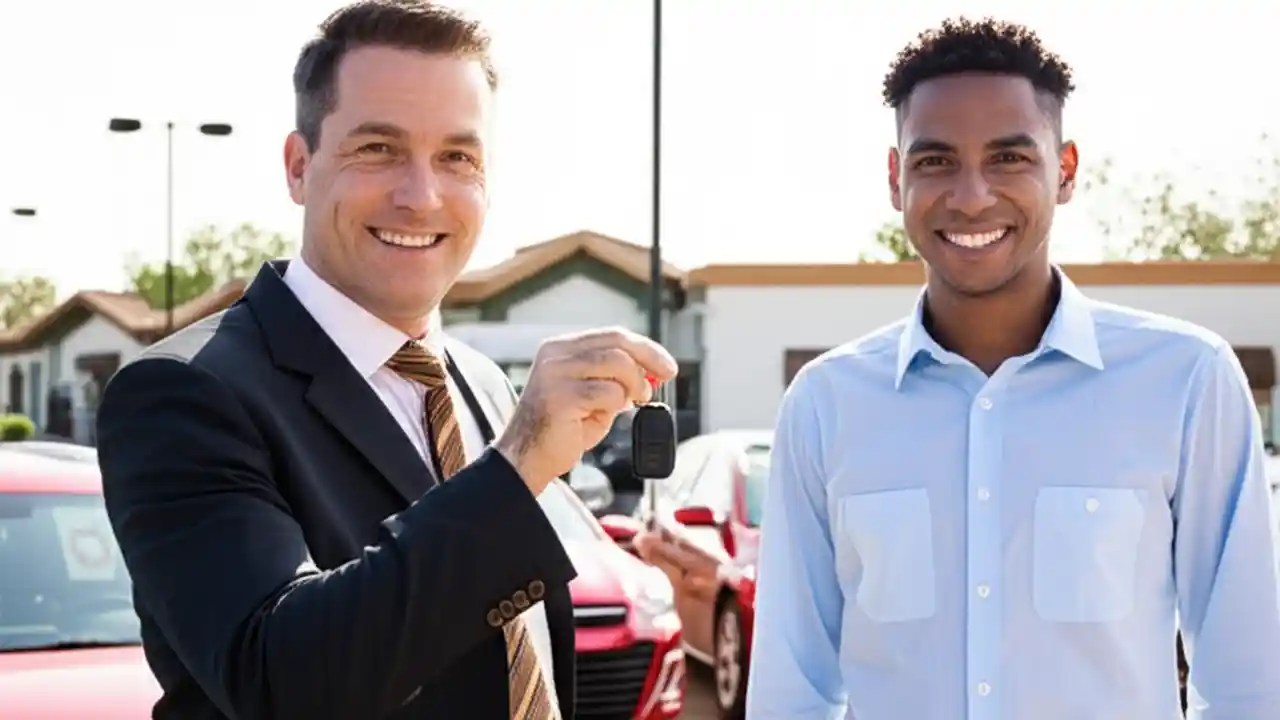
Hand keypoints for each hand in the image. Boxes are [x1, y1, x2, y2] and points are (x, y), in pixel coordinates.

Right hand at [495, 327, 676, 493]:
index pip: (612, 335)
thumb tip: (651, 372)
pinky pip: (609, 393)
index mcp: (560, 348)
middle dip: (649, 359)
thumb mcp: (592, 395)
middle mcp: (555, 354)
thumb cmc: (561, 428)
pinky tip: (603, 415)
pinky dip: (616, 405)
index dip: (645, 347)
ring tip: (633, 402)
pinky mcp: (560, 397)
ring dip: (634, 385)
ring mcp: (555, 374)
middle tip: (665, 378)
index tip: (665, 364)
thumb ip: (615, 379)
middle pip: (617, 342)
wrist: (527, 459)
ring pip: (617, 364)